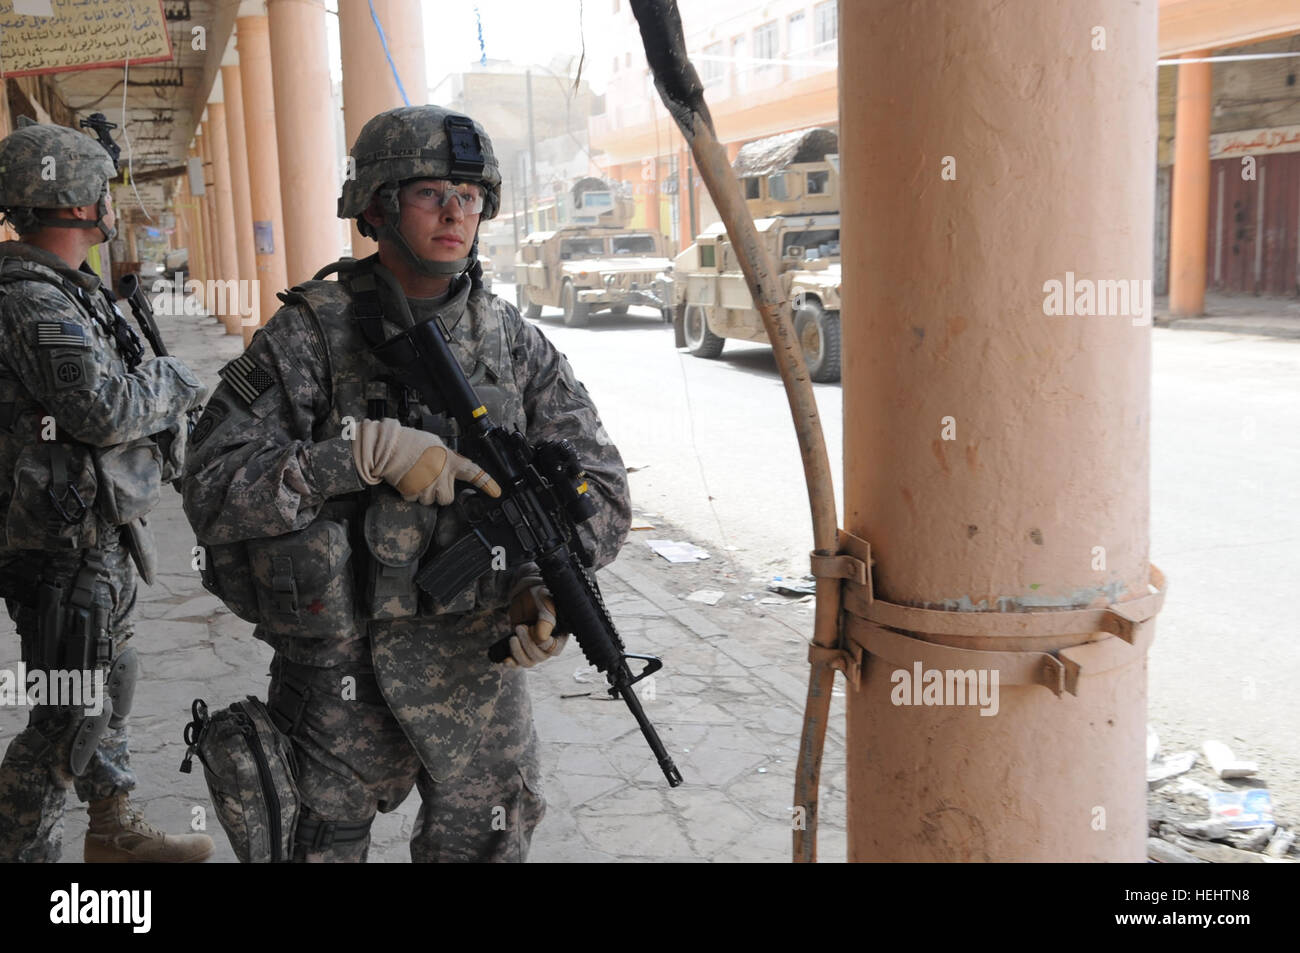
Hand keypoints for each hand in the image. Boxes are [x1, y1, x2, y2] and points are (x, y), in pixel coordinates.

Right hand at [353, 418, 499, 504]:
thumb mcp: (437, 445)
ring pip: (429, 501)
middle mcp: (442, 475)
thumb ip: (447, 458)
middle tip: (430, 480)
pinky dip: (410, 494)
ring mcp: (428, 485)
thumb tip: (450, 466)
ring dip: (423, 493)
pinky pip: (414, 500)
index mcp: (451, 460)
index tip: (497, 493)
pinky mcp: (413, 491)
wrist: (390, 446)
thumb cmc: (412, 442)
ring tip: (416, 477)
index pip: (473, 472)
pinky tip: (407, 480)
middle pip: (447, 498)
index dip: (487, 484)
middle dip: (439, 493)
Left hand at [503, 576, 567, 667]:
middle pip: (539, 657)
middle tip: (520, 627)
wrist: (525, 595)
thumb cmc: (539, 597)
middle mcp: (549, 645)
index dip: (541, 642)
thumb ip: (546, 620)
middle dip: (527, 644)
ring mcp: (535, 648)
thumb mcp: (545, 605)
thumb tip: (541, 639)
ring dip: (518, 652)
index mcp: (560, 635)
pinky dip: (512, 662)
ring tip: (512, 638)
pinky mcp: (523, 648)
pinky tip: (505, 659)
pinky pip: (518, 662)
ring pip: (528, 662)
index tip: (531, 627)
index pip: (553, 649)